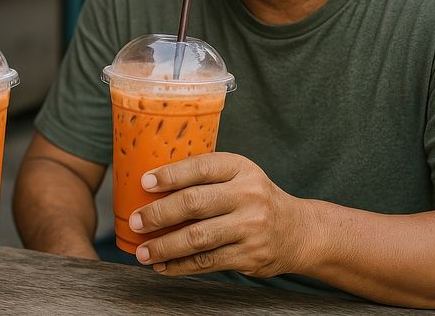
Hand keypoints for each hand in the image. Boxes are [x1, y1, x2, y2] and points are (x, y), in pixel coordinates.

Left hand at [130, 152, 310, 277]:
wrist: (299, 231)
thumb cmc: (255, 198)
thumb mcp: (238, 175)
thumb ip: (204, 177)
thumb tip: (151, 186)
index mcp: (241, 169)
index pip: (201, 168)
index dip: (170, 175)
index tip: (145, 183)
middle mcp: (248, 196)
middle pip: (195, 204)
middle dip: (159, 214)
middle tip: (136, 221)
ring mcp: (251, 228)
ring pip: (198, 238)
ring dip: (164, 246)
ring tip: (142, 251)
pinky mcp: (249, 256)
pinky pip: (207, 262)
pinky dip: (180, 266)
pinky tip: (162, 266)